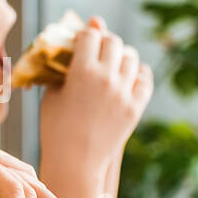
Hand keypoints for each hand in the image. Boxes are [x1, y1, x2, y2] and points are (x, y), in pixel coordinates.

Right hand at [39, 16, 152, 177]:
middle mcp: (106, 77)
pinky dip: (139, 74)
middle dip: (104, 41)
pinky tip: (131, 76)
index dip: (84, 34)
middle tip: (98, 50)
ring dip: (121, 56)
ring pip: (131, 57)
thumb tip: (75, 48)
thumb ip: (63, 68)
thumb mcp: (52, 94)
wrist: (75, 163)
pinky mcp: (136, 108)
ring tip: (114, 63)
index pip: (90, 35)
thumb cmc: (56, 129)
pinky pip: (145, 80)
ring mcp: (124, 93)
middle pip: (113, 41)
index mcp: (82, 71)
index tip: (81, 41)